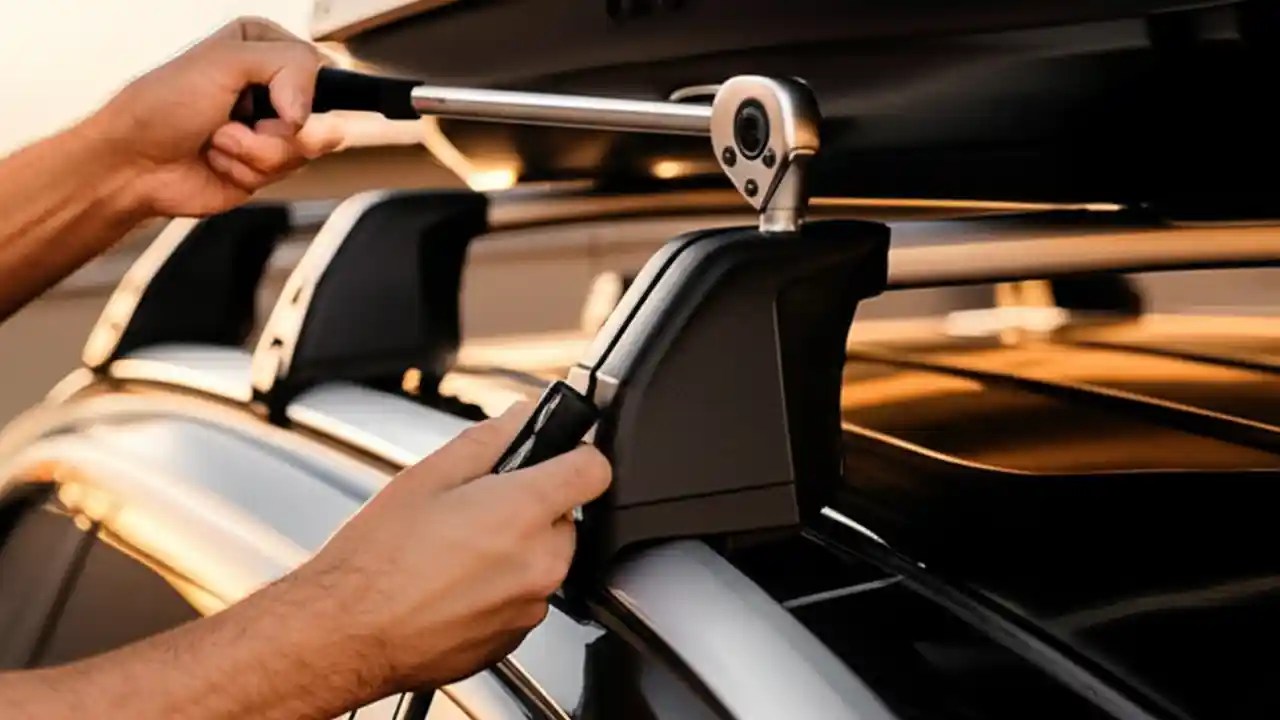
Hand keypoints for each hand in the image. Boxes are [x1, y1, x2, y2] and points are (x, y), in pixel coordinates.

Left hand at [84, 17, 346, 216]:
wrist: (134, 164)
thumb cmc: (161, 106)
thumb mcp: (224, 61)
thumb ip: (287, 64)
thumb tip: (310, 111)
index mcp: (264, 49)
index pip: (318, 67)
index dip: (301, 91)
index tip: (273, 100)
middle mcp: (273, 88)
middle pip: (320, 115)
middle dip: (276, 129)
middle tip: (236, 121)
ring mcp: (272, 130)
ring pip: (304, 149)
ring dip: (254, 152)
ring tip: (219, 142)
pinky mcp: (267, 165)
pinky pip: (285, 174)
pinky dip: (247, 170)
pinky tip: (218, 161)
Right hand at [288, 401, 611, 691]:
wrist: (345, 635)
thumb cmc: (374, 563)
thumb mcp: (427, 477)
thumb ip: (490, 439)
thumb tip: (523, 417)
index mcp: (523, 513)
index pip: (594, 469)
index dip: (575, 454)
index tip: (558, 454)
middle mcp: (540, 563)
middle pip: (564, 517)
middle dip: (530, 506)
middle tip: (474, 508)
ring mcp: (530, 606)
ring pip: (543, 559)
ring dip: (514, 549)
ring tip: (454, 550)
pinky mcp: (514, 638)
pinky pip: (523, 597)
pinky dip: (500, 586)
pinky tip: (453, 582)